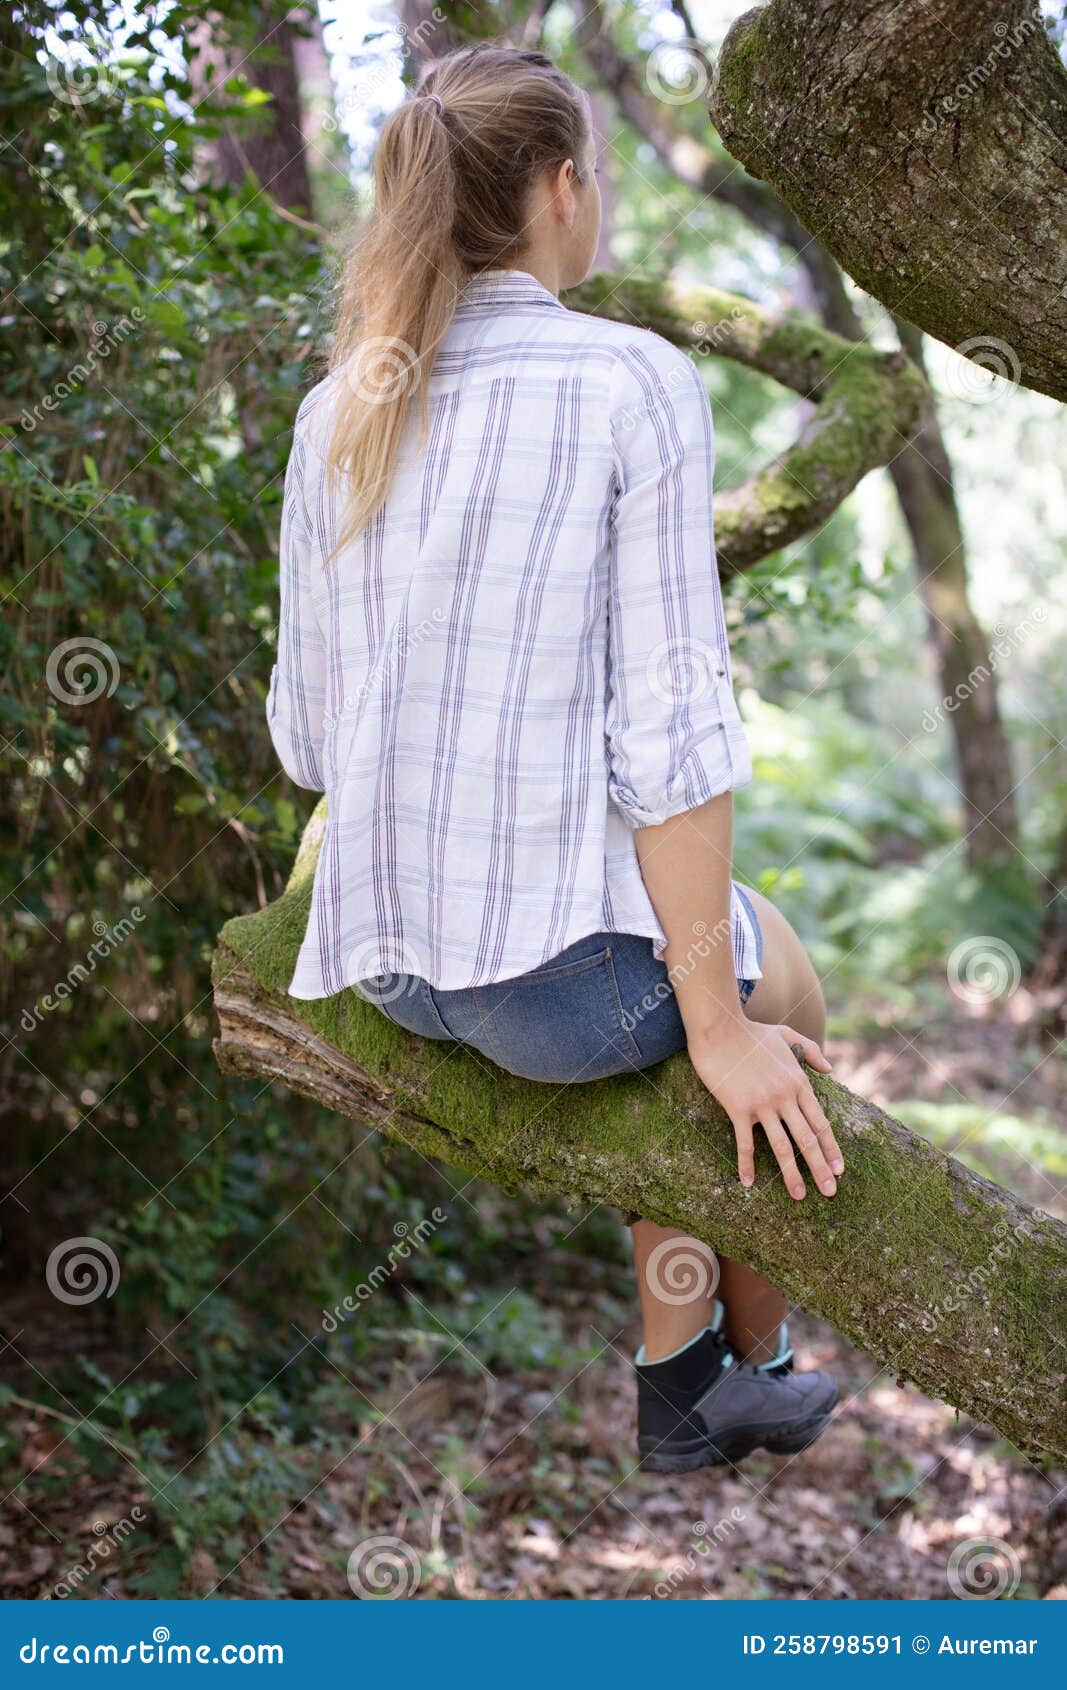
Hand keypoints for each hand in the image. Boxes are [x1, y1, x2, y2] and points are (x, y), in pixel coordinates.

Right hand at [687, 1018, 843, 1199]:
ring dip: (791, 1174)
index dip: (832, 1148)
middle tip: (830, 1192)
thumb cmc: (750, 1031)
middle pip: (807, 1139)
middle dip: (820, 1168)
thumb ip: (810, 1051)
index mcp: (799, 1082)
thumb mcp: (786, 1034)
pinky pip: (745, 1142)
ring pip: (782, 1146)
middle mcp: (785, 1096)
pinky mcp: (738, 1108)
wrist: (719, 1027)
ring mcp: (762, 1104)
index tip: (840, 1170)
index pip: (821, 1122)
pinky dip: (746, 1164)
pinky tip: (748, 1182)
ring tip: (799, 1195)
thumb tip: (830, 1069)